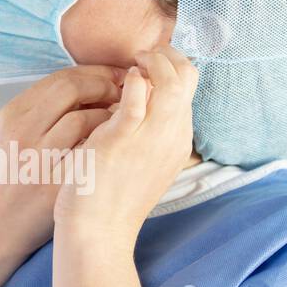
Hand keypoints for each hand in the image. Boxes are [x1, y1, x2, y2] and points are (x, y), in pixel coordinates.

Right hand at [0, 64, 124, 255]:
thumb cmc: (15, 177)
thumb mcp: (18, 134)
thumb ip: (47, 109)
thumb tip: (97, 82)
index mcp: (13, 114)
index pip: (61, 77)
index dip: (95, 74)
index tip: (116, 78)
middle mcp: (21, 131)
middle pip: (71, 89)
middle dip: (106, 86)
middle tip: (127, 94)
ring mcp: (36, 158)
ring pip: (83, 118)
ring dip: (111, 115)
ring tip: (123, 120)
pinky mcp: (53, 183)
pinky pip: (88, 152)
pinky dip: (106, 143)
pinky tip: (116, 145)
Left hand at [53, 46, 198, 249]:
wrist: (97, 231)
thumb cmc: (112, 198)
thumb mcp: (143, 163)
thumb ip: (150, 135)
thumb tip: (144, 104)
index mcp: (178, 141)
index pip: (189, 89)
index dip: (173, 67)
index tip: (150, 63)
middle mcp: (172, 137)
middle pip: (189, 77)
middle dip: (169, 55)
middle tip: (144, 55)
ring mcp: (151, 138)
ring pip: (172, 81)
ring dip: (155, 61)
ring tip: (135, 61)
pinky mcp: (124, 138)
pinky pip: (138, 96)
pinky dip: (134, 79)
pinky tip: (124, 79)